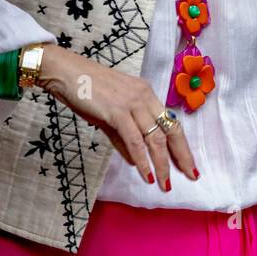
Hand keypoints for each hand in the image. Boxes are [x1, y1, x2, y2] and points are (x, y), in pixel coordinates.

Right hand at [36, 44, 198, 191]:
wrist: (65, 71)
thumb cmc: (85, 91)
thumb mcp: (110, 115)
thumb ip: (123, 139)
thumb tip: (136, 162)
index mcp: (147, 95)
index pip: (171, 123)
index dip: (181, 145)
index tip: (188, 164)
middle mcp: (145, 97)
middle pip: (171, 131)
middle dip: (182, 156)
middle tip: (191, 176)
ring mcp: (133, 104)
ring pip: (154, 139)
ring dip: (161, 164)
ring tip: (165, 184)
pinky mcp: (118, 111)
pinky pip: (134, 140)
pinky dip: (142, 159)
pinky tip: (146, 174)